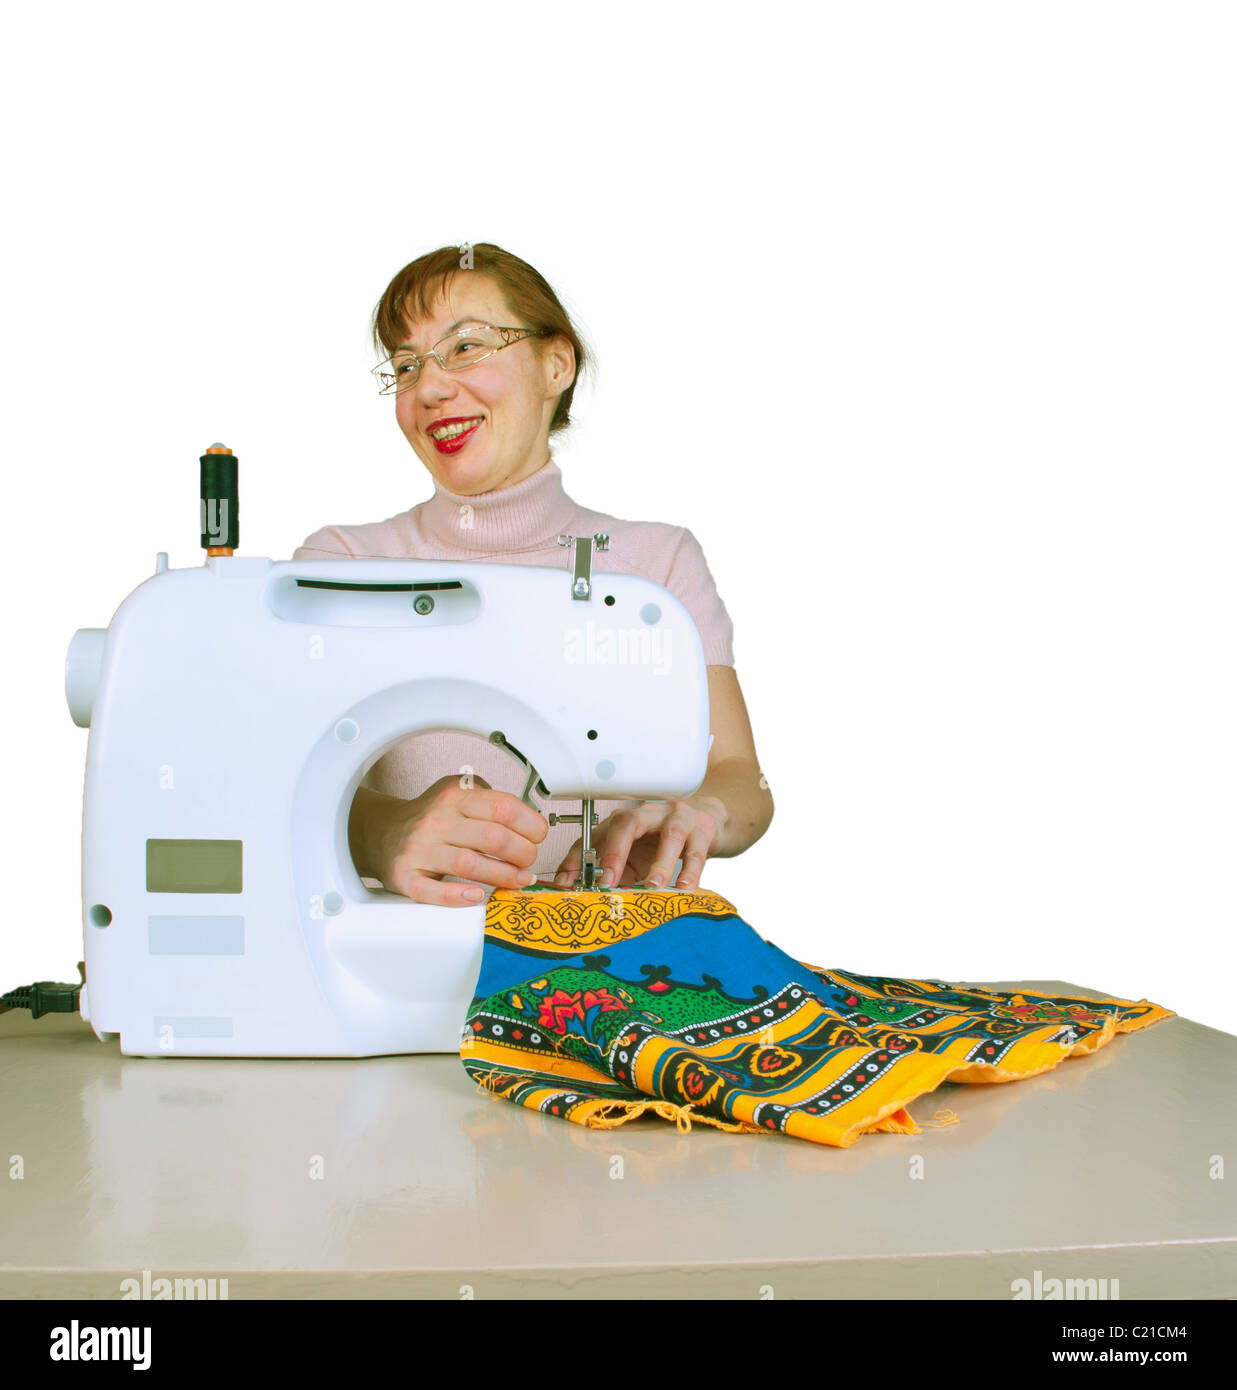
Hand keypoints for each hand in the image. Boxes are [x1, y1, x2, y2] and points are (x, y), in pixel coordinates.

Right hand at [376, 775, 546, 905]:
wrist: (384, 833)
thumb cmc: (433, 818)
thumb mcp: (461, 794)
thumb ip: (493, 802)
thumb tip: (533, 822)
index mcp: (455, 797)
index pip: (503, 807)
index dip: (530, 824)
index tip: (538, 835)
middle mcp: (436, 821)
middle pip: (492, 837)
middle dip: (523, 853)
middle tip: (529, 861)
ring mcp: (420, 850)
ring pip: (469, 864)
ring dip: (503, 876)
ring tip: (518, 880)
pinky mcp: (407, 877)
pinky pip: (433, 891)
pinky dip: (459, 897)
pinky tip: (478, 896)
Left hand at [553, 796, 726, 890]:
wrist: (705, 823)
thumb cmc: (661, 840)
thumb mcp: (630, 855)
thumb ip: (606, 872)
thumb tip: (573, 891)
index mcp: (624, 821)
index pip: (594, 834)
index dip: (579, 858)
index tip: (570, 884)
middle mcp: (648, 813)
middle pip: (627, 823)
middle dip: (615, 852)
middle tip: (610, 882)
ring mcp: (677, 818)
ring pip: (669, 835)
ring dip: (660, 863)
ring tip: (654, 886)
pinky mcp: (703, 829)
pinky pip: (696, 850)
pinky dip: (691, 870)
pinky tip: (686, 887)